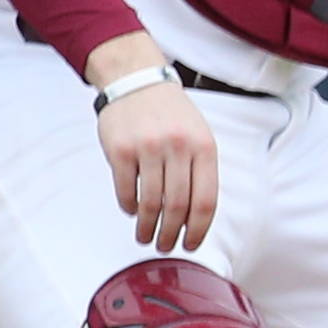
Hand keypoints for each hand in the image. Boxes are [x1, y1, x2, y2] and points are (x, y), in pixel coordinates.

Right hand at [87, 37, 218, 252]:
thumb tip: (198, 215)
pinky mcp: (120, 150)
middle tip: (166, 247)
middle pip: (177, 207)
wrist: (136, 81)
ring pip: (150, 203)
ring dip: (148, 227)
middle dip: (172, 234)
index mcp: (204, 147)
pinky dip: (128, 207)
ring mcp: (148, 149)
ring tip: (146, 237)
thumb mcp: (199, 135)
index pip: (206, 200)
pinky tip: (131, 211)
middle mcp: (178, 148)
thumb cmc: (171, 114)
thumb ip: (201, 170)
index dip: (199, 229)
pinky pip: (125, 190)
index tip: (192, 244)